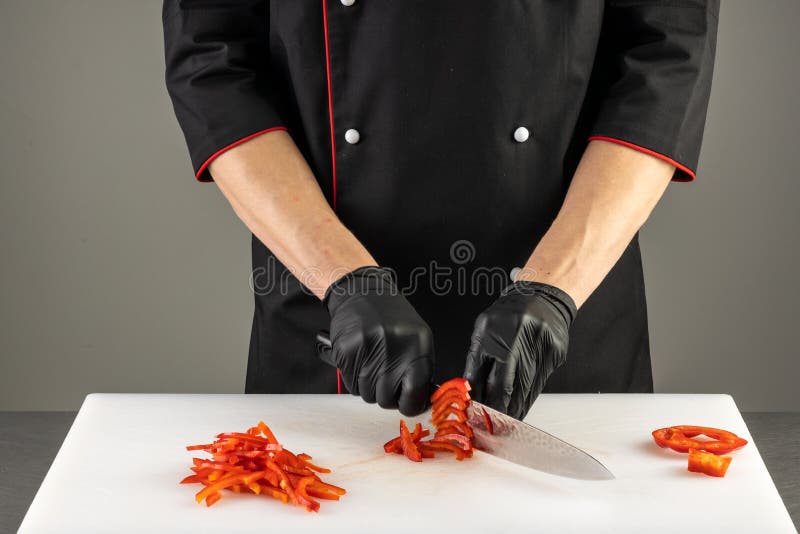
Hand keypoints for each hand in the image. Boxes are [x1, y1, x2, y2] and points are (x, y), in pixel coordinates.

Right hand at [319, 267, 433, 415]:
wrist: (361, 292)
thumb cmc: (391, 317)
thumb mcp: (417, 337)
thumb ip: (419, 369)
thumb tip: (420, 402)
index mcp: (418, 345)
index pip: (415, 392)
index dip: (410, 404)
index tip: (407, 403)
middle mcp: (394, 347)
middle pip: (387, 399)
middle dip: (386, 395)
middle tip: (385, 379)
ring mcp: (368, 349)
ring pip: (367, 395)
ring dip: (369, 387)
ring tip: (371, 364)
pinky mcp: (347, 351)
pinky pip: (351, 385)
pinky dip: (355, 379)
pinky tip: (360, 361)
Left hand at [463, 281, 575, 419]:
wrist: (541, 298)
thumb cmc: (507, 317)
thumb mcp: (483, 332)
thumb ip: (476, 360)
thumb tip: (470, 391)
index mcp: (491, 331)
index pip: (482, 373)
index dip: (478, 397)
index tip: (475, 414)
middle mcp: (515, 337)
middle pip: (505, 384)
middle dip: (498, 408)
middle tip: (492, 425)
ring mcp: (538, 344)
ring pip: (524, 388)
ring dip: (515, 408)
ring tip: (507, 423)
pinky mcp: (554, 353)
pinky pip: (540, 382)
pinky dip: (530, 398)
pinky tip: (523, 408)